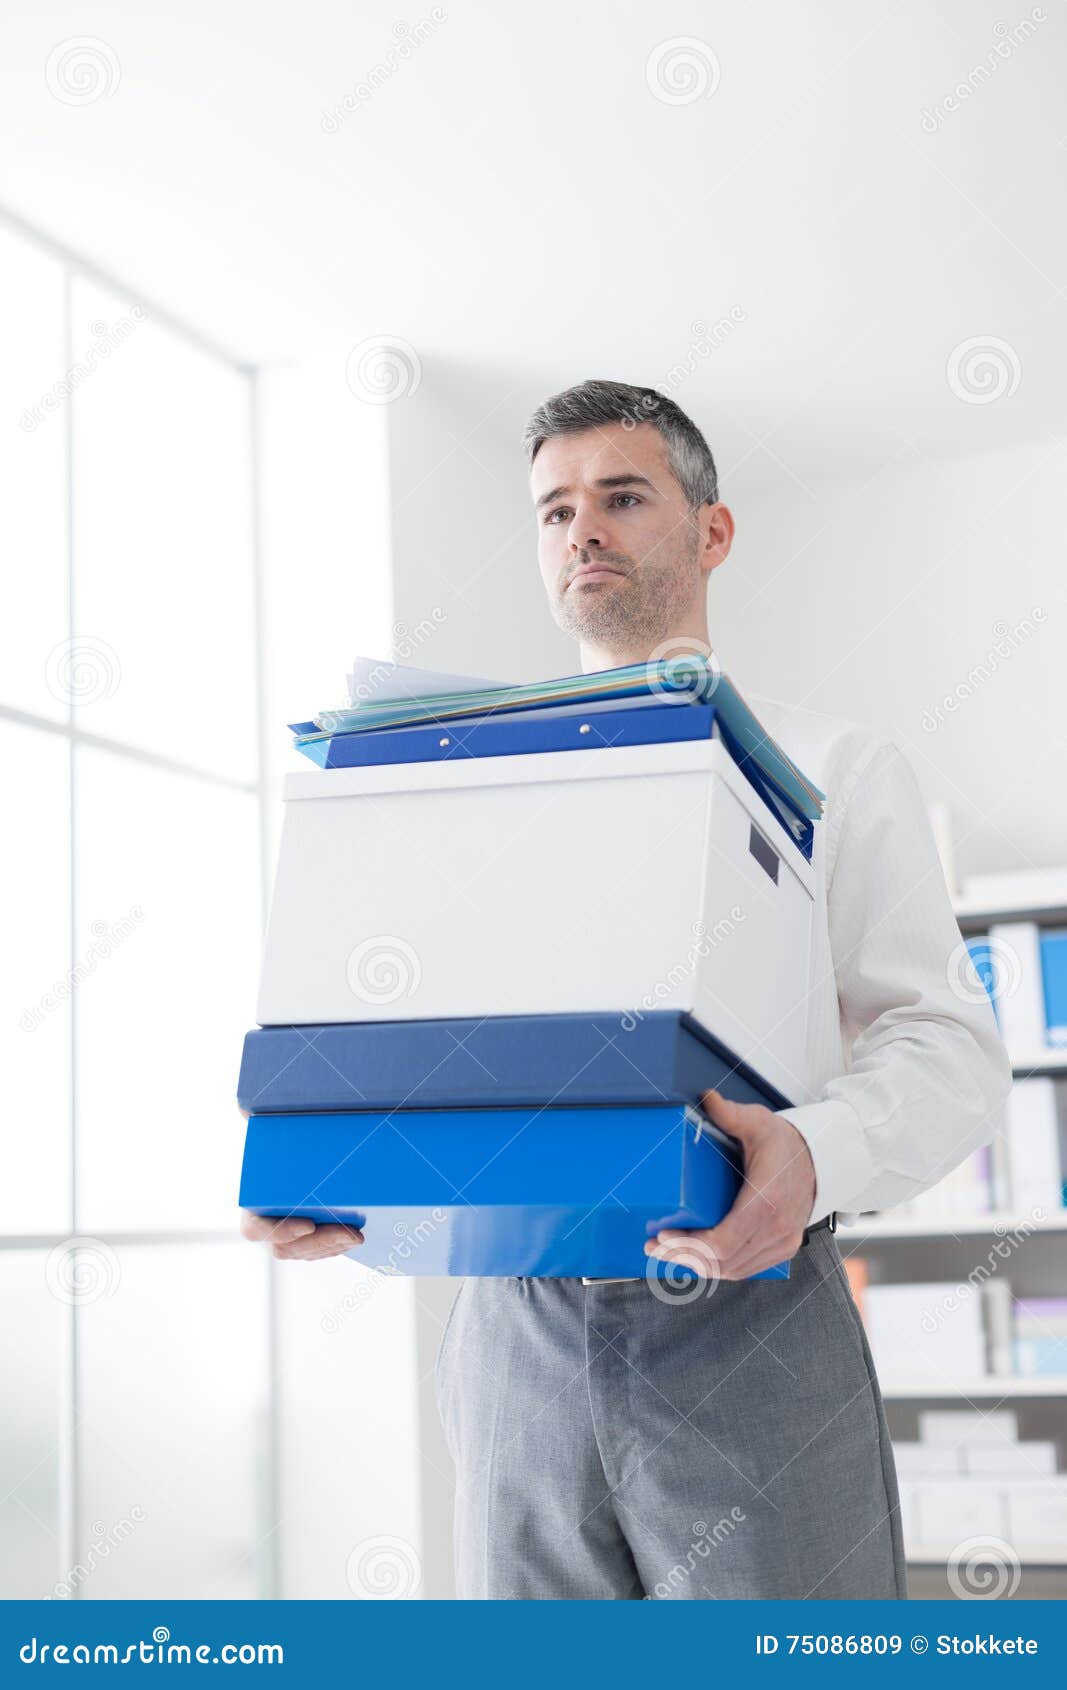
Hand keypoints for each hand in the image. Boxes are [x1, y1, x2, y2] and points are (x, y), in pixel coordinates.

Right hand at [237, 1105, 363, 1259]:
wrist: (282, 1158)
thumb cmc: (271, 1145)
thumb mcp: (263, 1132)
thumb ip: (256, 1120)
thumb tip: (242, 1107)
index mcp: (250, 1204)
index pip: (256, 1229)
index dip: (280, 1231)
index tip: (308, 1224)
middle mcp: (264, 1227)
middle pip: (286, 1248)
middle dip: (319, 1243)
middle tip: (351, 1233)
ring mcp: (283, 1238)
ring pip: (304, 1252)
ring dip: (331, 1247)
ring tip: (358, 1235)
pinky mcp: (303, 1240)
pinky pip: (316, 1251)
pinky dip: (335, 1247)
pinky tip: (354, 1238)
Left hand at [644, 1087, 815, 1280]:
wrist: (821, 1160)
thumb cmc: (785, 1142)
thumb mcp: (758, 1121)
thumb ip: (731, 1114)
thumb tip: (707, 1098)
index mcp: (767, 1200)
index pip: (722, 1241)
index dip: (689, 1245)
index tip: (663, 1235)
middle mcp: (777, 1228)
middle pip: (722, 1261)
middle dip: (683, 1257)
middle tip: (654, 1246)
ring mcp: (782, 1242)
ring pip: (732, 1270)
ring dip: (698, 1265)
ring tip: (668, 1252)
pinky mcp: (783, 1248)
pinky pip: (745, 1268)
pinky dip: (718, 1267)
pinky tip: (696, 1257)